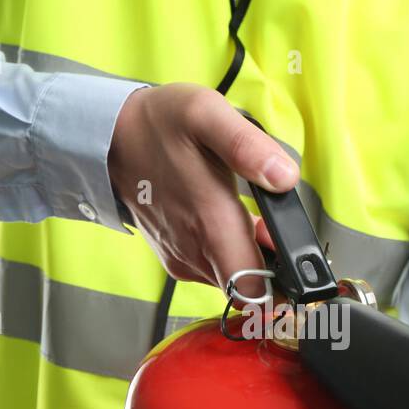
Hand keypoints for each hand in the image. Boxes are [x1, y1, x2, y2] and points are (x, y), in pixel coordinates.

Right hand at [108, 83, 294, 296]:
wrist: (110, 136)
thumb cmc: (159, 125)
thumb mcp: (206, 114)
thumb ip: (248, 146)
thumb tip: (284, 176)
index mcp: (209, 226)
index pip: (255, 294)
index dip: (285, 287)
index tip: (298, 264)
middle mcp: (194, 253)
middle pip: (251, 289)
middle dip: (275, 266)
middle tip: (279, 227)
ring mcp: (183, 259)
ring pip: (234, 280)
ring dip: (253, 257)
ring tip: (253, 218)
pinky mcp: (177, 258)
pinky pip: (216, 269)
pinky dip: (231, 252)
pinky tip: (231, 221)